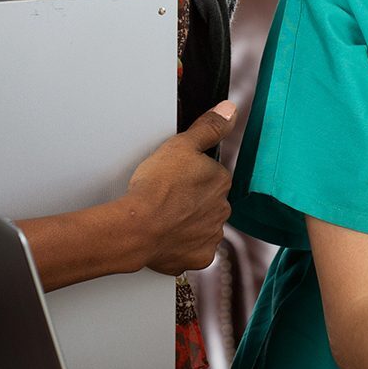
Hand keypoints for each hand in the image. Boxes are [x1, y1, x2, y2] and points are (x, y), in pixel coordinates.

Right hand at [122, 101, 234, 273]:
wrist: (137, 228)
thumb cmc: (155, 187)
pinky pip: (193, 249)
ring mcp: (211, 236)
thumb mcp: (181, 144)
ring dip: (187, 223)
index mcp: (220, 182)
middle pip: (208, 201)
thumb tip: (230, 110)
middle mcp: (222, 210)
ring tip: (163, 217)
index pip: (211, 175)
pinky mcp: (199, 258)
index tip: (174, 178)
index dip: (191, 175)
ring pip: (202, 226)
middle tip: (167, 197)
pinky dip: (181, 245)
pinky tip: (166, 237)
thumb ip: (208, 127)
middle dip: (191, 200)